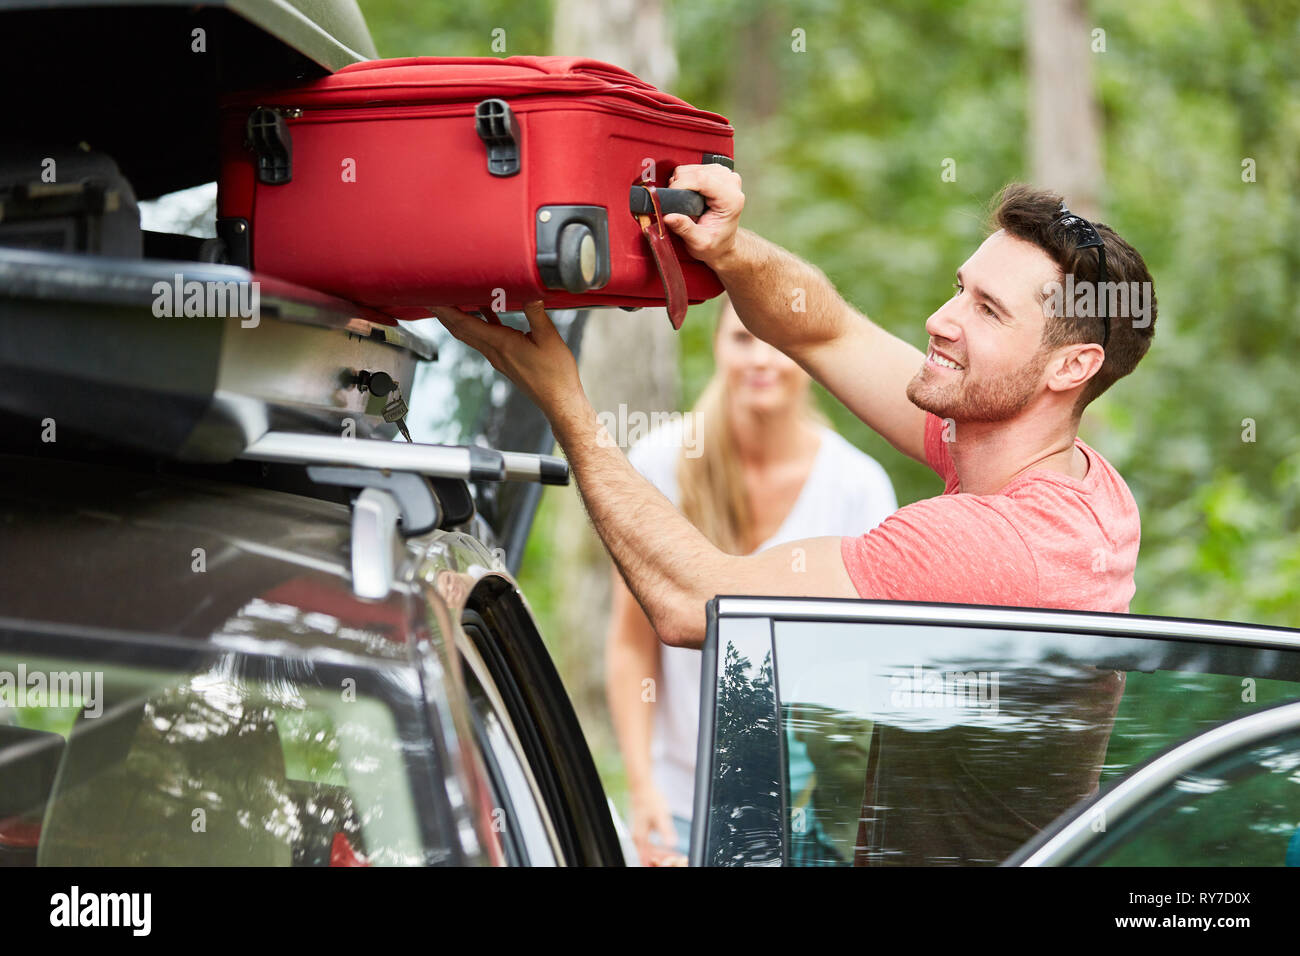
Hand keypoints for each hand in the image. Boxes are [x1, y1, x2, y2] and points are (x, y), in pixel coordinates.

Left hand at [431, 300, 581, 417]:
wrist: (558, 401)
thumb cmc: (555, 374)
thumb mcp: (549, 338)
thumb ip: (536, 313)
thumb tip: (530, 292)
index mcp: (501, 344)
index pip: (465, 324)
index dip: (446, 310)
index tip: (431, 298)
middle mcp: (494, 351)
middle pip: (460, 330)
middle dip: (444, 312)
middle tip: (430, 295)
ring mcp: (498, 357)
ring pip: (470, 335)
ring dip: (457, 318)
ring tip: (448, 301)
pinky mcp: (505, 360)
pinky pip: (484, 338)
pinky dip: (478, 323)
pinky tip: (482, 311)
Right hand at [630, 785, 683, 866]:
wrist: (641, 787)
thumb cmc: (650, 799)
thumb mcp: (661, 815)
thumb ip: (666, 830)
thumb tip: (672, 843)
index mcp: (640, 837)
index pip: (649, 857)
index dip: (662, 860)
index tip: (674, 859)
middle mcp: (636, 837)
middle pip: (648, 855)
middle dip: (661, 858)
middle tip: (676, 858)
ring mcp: (637, 833)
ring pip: (648, 850)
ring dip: (660, 853)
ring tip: (674, 854)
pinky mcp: (640, 829)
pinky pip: (648, 843)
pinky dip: (657, 846)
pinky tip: (667, 843)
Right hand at [662, 163, 744, 267]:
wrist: (723, 243)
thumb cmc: (714, 244)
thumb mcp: (699, 243)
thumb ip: (684, 229)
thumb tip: (668, 216)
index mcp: (731, 199)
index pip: (702, 179)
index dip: (681, 184)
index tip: (670, 196)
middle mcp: (731, 183)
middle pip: (696, 171)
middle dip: (680, 185)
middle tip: (679, 206)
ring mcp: (726, 176)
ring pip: (693, 167)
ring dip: (683, 182)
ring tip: (687, 202)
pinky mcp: (719, 173)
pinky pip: (695, 168)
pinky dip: (687, 179)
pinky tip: (691, 195)